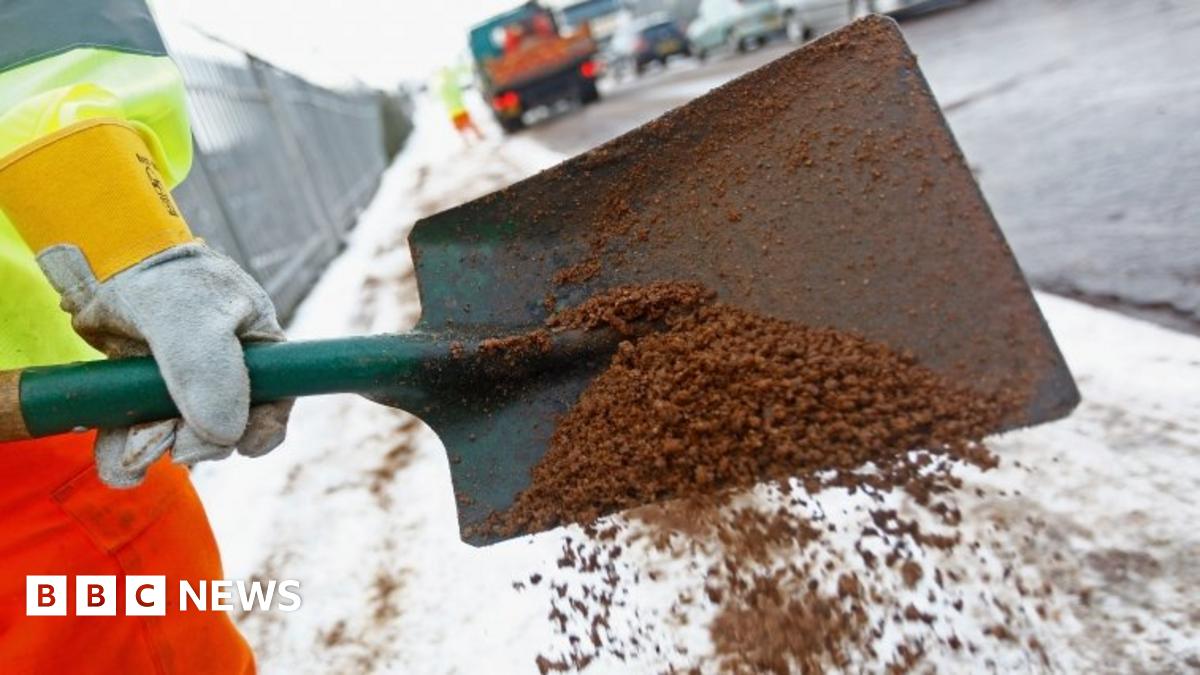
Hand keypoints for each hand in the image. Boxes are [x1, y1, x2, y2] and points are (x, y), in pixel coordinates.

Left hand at [39, 242, 292, 486]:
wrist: (106, 265)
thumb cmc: (164, 282)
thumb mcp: (191, 318)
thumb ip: (208, 373)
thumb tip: (225, 437)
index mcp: (257, 352)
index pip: (275, 405)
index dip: (261, 431)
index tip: (240, 446)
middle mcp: (224, 376)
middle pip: (224, 431)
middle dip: (199, 443)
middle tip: (174, 441)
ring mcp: (181, 389)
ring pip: (177, 441)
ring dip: (156, 451)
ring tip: (134, 444)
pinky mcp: (141, 397)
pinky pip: (139, 441)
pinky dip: (127, 454)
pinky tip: (120, 456)